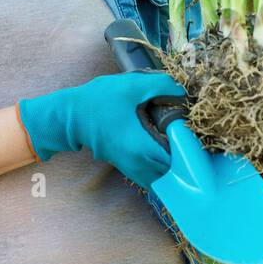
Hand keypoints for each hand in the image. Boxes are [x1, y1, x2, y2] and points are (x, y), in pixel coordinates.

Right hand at [15, 70, 185, 190]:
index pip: (179, 161)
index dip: (190, 146)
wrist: (71, 116)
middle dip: (185, 156)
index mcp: (143, 148)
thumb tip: (182, 92)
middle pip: (175, 174)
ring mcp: (131, 169)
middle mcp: (139, 165)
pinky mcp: (126, 167)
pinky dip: (161, 166)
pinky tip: (161, 145)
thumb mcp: (132, 86)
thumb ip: (162, 85)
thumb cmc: (100, 100)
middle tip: (186, 133)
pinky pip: (151, 175)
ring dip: (173, 164)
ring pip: (163, 178)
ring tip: (175, 140)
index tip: (191, 128)